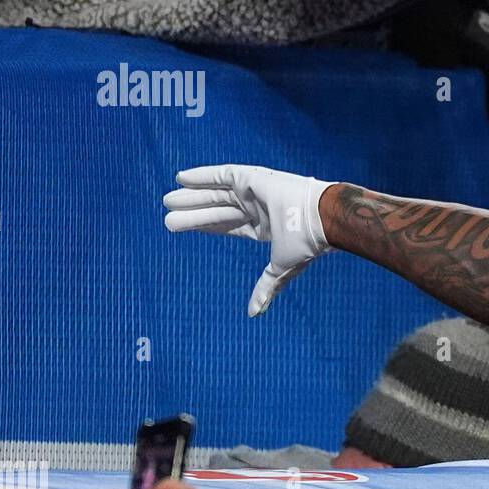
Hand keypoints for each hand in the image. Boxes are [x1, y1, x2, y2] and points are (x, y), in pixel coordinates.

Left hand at [163, 164, 333, 315]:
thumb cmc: (305, 243)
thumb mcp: (281, 268)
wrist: (321, 218)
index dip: (207, 227)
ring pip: (217, 193)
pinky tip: (181, 178)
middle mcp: (258, 207)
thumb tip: (254, 314)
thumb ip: (266, 287)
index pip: (228, 226)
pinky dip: (202, 176)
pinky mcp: (253, 178)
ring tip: (167, 200)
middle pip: (218, 209)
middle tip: (168, 215)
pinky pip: (223, 174)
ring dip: (194, 196)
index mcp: (264, 226)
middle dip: (194, 212)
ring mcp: (255, 191)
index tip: (184, 227)